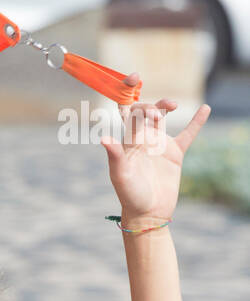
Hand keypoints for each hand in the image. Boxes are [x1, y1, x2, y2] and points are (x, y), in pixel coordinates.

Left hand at [100, 78, 210, 222]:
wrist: (147, 215)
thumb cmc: (129, 196)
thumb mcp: (120, 175)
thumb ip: (115, 155)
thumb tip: (103, 139)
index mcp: (128, 140)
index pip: (126, 111)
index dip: (127, 93)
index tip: (133, 77)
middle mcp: (143, 139)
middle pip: (145, 110)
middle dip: (149, 105)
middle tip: (153, 114)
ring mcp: (159, 145)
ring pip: (162, 117)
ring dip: (166, 105)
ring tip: (171, 106)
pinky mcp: (175, 154)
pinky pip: (188, 134)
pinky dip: (196, 123)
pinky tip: (205, 109)